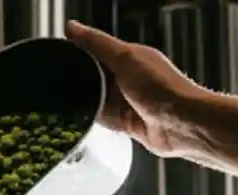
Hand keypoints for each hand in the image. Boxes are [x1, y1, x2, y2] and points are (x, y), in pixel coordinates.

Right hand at [64, 20, 209, 156]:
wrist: (181, 124)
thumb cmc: (162, 88)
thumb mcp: (125, 58)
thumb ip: (97, 44)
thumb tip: (72, 27)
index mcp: (129, 57)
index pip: (95, 50)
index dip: (76, 52)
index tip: (55, 56)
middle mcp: (127, 78)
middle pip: (92, 76)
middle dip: (76, 79)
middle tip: (55, 82)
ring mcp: (126, 101)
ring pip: (94, 98)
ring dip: (83, 100)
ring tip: (64, 101)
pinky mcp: (125, 122)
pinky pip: (100, 118)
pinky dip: (90, 117)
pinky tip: (79, 118)